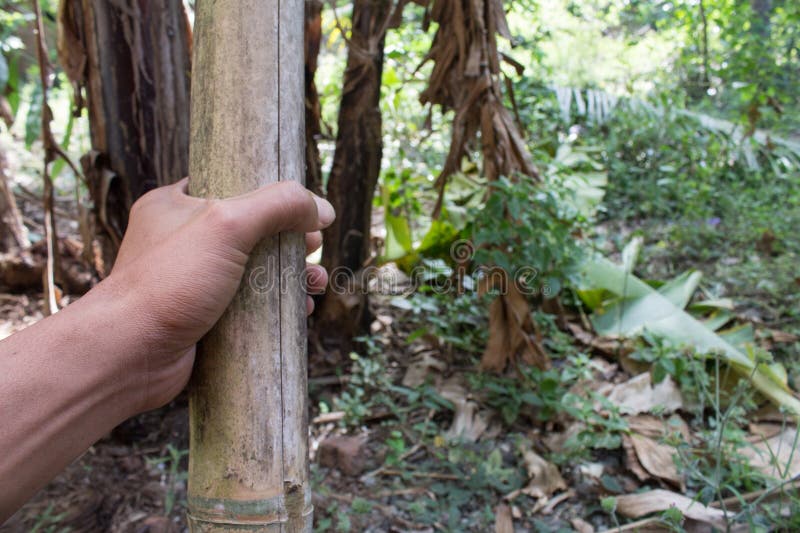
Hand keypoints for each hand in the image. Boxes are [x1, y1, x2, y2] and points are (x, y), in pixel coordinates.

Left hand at [108, 179, 334, 411]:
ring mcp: (193, 281)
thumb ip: (276, 205)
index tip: (302, 212)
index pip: (233, 187)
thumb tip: (322, 209)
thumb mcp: (226, 225)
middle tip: (314, 248)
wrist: (129, 355)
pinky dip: (278, 306)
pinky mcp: (204, 317)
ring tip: (317, 284)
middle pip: (253, 232)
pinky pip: (250, 306)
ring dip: (292, 276)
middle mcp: (183, 240)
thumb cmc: (167, 283)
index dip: (272, 197)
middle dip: (291, 241)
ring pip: (255, 271)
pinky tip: (302, 311)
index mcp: (175, 205)